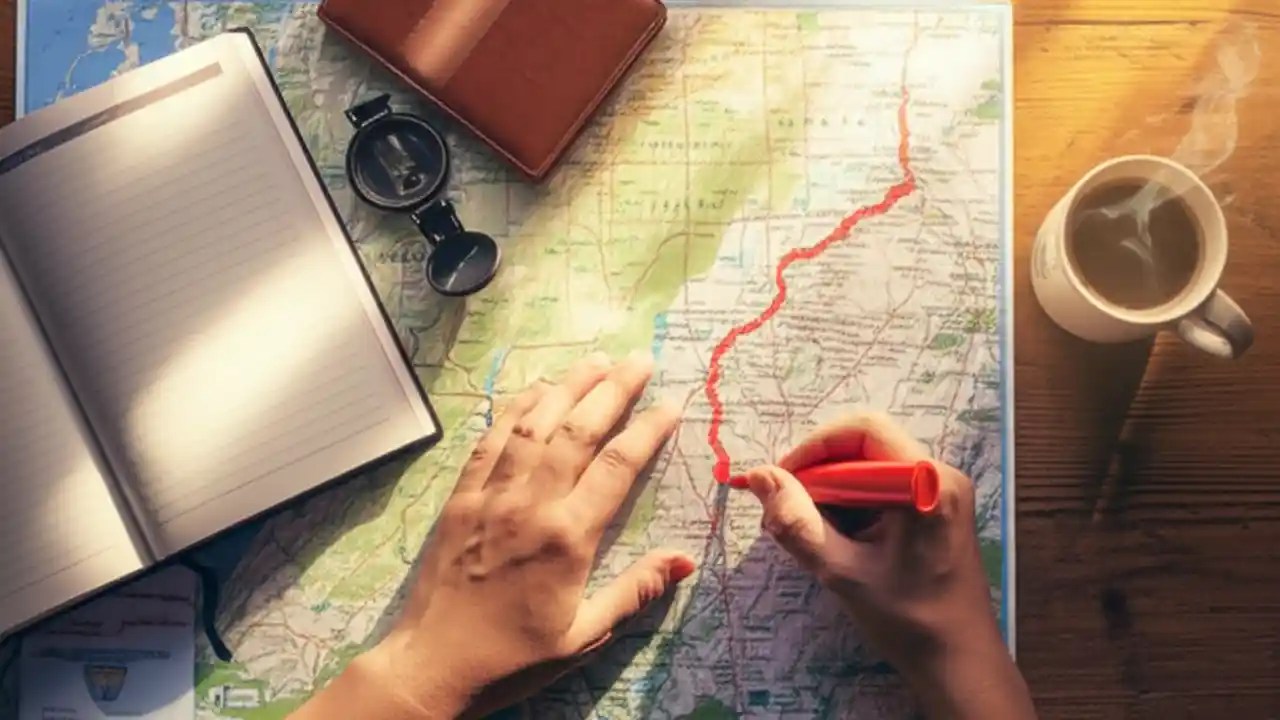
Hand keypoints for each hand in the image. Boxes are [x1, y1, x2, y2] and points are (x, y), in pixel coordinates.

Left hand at [293, 352, 695, 719]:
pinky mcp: (461, 497)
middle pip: (578, 430)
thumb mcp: (583, 635)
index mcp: (567, 537)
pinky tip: (535, 392)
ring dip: (567, 387)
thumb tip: (684, 559)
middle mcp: (530, 504)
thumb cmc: (513, 658)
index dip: (648, 429)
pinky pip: (491, 439)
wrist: (432, 663)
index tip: (671, 403)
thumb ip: (635, 592)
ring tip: (595, 360)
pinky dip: (515, 409)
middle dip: (613, 389)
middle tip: (639, 360)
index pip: (617, 466)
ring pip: (534, 424)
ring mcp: (491, 495)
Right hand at [743, 413, 1034, 719]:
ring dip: (833, 489)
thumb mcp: (842, 572)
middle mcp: (940, 473)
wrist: (959, 660)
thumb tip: (759, 477)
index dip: (813, 449)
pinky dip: (852, 502)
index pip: (861, 432)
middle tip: (787, 509)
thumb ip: (797, 522)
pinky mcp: (936, 504)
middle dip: (819, 472)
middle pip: (864, 444)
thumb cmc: (907, 620)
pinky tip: (838, 537)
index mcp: (926, 483)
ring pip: (870, 464)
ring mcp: (942, 488)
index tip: (780, 482)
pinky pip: (883, 483)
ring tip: (811, 530)